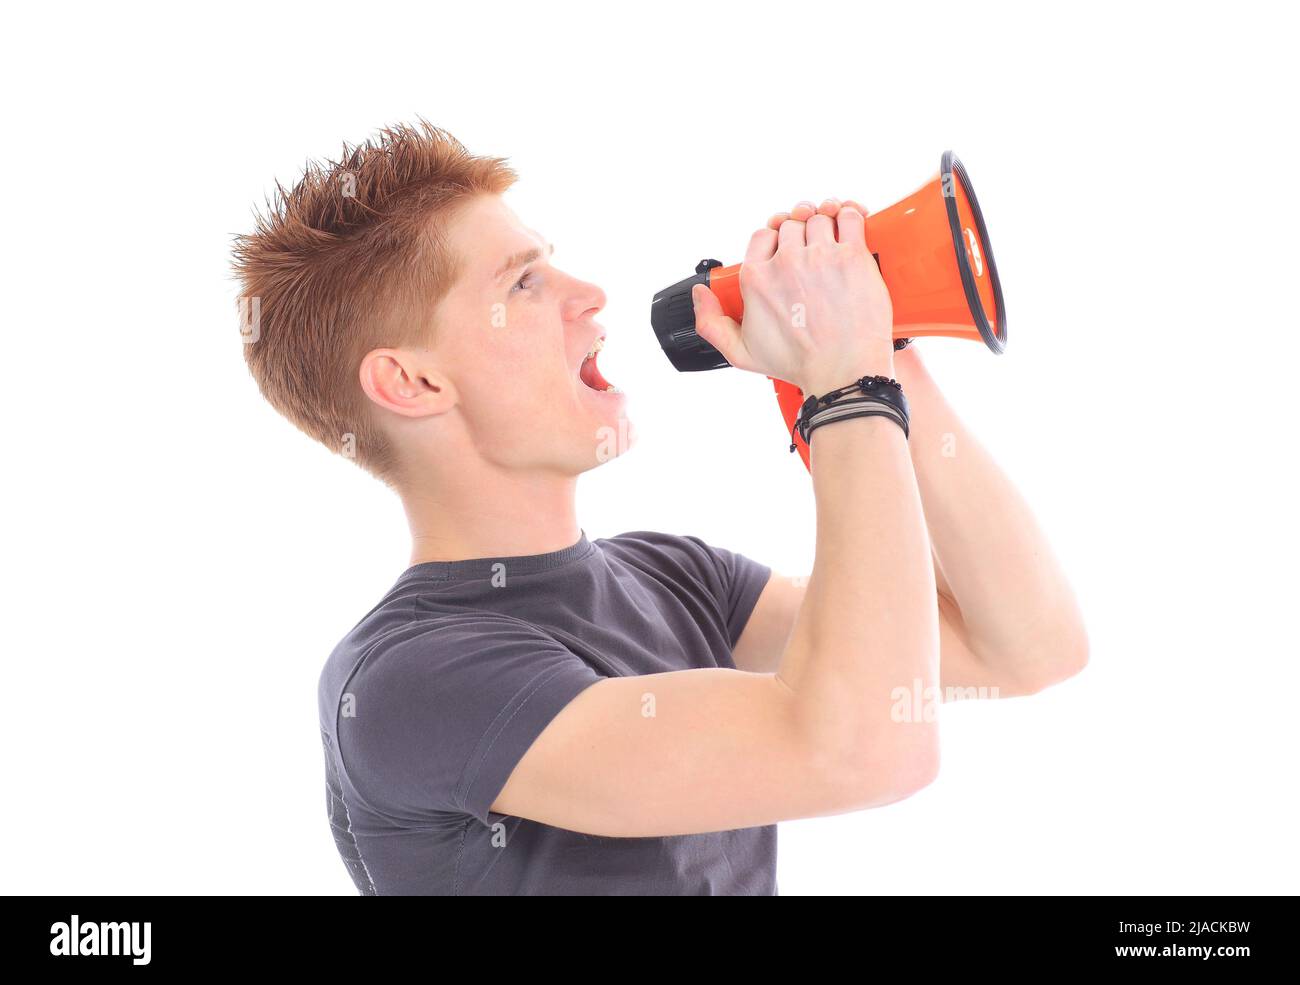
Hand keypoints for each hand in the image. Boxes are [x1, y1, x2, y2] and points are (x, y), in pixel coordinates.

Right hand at [691, 197, 893, 392]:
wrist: (842, 373)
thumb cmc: (798, 365)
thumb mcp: (741, 353)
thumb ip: (711, 324)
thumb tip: (699, 296)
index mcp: (757, 279)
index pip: (762, 235)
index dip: (776, 238)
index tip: (786, 247)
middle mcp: (786, 262)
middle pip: (792, 224)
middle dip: (801, 232)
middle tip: (812, 248)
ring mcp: (820, 256)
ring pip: (819, 218)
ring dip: (825, 223)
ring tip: (832, 239)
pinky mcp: (852, 256)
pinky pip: (848, 217)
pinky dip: (849, 214)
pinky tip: (848, 221)